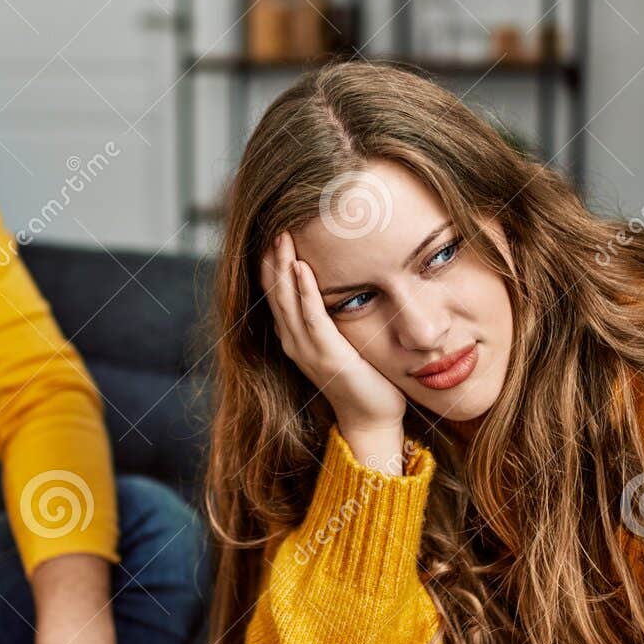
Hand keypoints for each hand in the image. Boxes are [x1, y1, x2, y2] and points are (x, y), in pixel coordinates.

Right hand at [260, 230, 404, 434]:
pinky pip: (312, 317)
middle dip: (273, 258)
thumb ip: (331, 318)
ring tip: (282, 237)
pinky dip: (305, 291)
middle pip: (275, 293)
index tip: (275, 234)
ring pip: (287, 301)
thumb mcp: (341, 341)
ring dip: (284, 267)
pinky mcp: (328, 355)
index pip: (276, 294)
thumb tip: (338, 287)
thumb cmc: (363, 378)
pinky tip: (301, 267)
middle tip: (275, 225)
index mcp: (295, 338)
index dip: (272, 265)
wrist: (371, 418)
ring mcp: (307, 350)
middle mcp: (293, 342)